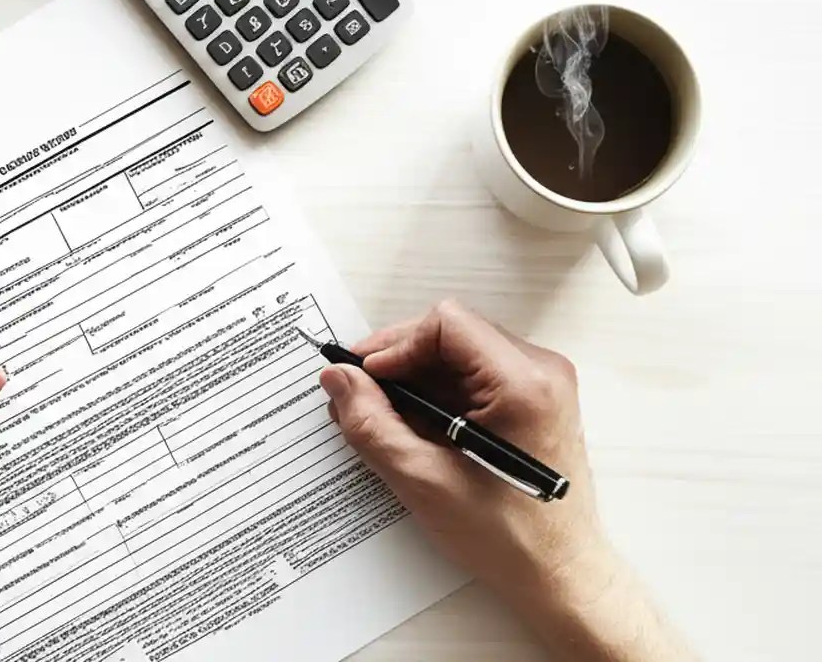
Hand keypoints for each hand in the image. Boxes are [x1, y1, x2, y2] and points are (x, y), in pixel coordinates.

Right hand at [320, 300, 694, 660]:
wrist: (559, 574)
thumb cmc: (508, 537)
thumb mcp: (422, 479)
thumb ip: (372, 423)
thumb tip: (338, 379)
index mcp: (522, 383)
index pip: (446, 324)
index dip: (395, 345)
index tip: (364, 378)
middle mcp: (540, 372)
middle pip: (452, 333)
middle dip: (400, 360)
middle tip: (361, 394)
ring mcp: (541, 386)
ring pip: (460, 354)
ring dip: (416, 379)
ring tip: (384, 417)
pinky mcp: (534, 403)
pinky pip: (476, 377)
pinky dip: (438, 394)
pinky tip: (415, 427)